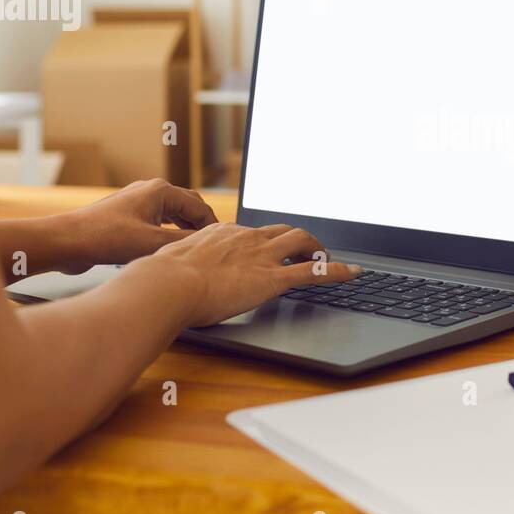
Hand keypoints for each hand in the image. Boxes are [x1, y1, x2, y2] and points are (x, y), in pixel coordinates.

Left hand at [55, 178, 218, 273]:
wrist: (66, 242)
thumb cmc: (104, 239)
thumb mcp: (152, 244)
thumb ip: (185, 243)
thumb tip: (208, 245)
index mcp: (161, 191)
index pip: (200, 207)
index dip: (213, 228)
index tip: (220, 247)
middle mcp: (150, 191)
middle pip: (188, 207)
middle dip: (201, 226)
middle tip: (210, 248)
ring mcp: (137, 202)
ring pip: (173, 215)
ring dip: (185, 231)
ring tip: (193, 251)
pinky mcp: (127, 216)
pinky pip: (157, 222)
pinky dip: (168, 234)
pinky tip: (168, 251)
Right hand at [146, 222, 360, 326]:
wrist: (166, 283)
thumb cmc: (160, 279)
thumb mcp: (170, 264)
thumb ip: (179, 266)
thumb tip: (167, 274)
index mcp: (222, 233)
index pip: (252, 232)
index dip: (266, 239)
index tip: (269, 246)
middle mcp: (246, 238)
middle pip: (283, 230)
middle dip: (301, 238)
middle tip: (310, 248)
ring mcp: (261, 256)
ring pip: (302, 241)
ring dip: (319, 248)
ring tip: (329, 258)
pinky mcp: (272, 278)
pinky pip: (314, 271)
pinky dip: (337, 271)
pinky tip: (352, 274)